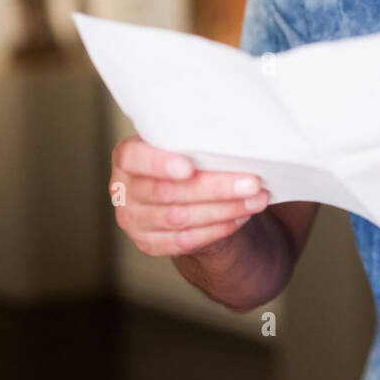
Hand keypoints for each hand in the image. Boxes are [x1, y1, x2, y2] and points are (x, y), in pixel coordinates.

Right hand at [110, 136, 269, 256]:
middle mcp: (124, 189)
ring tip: (256, 200)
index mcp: (128, 156)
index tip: (189, 167)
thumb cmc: (186, 157)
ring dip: (225, 210)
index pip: (134, 158)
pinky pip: (185, 241)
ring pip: (180, 219)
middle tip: (253, 183)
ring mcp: (134, 220)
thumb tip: (238, 136)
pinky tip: (240, 217)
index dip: (159, 164)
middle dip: (216, 188)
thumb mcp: (182, 142)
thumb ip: (196, 140)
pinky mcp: (149, 243)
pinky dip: (217, 229)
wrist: (179, 193)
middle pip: (169, 192)